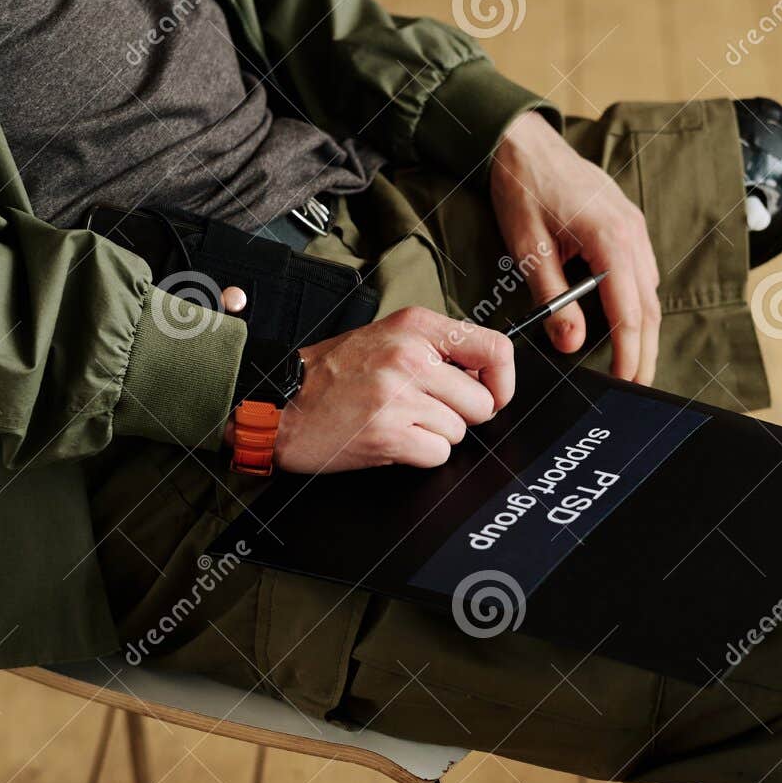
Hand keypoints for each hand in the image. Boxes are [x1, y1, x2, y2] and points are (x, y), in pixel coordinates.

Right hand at [271, 307, 513, 472]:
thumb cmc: (332, 374)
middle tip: (424, 411)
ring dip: (434, 435)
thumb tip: (487, 376)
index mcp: (416, 326)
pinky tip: (390, 439)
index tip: (492, 395)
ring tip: (397, 420)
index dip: (503, 382)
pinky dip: (419, 455)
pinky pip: (438, 454)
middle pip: (481, 403)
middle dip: (460, 416)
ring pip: (459, 432)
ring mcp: (399, 395)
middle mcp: (410, 356)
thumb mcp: (387, 338)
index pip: (496, 349)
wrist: (278, 403)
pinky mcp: (389, 434)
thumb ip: (436, 349)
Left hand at [490, 111, 661, 383]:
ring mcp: (635, 228)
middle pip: (649, 308)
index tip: (625, 382)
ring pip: (651, 292)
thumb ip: (553, 299)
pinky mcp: (630, 225)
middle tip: (637, 388)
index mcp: (611, 239)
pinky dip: (639, 303)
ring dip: (644, 330)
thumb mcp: (529, 248)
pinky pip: (643, 273)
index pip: (630, 312)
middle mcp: (633, 234)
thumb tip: (572, 343)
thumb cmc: (523, 189)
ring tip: (633, 363)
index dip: (629, 353)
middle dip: (644, 352)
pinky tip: (626, 321)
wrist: (524, 142)